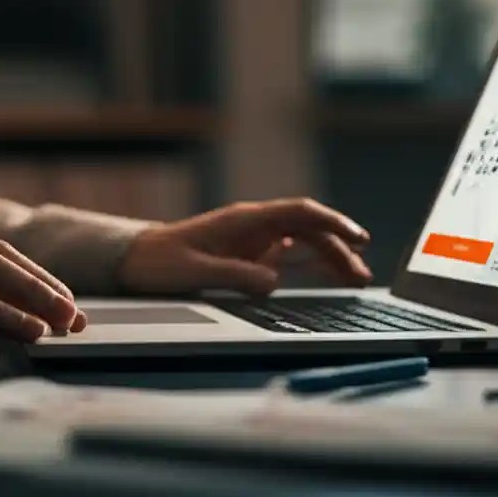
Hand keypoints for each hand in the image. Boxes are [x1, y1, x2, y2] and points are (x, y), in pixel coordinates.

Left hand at [119, 198, 372, 295]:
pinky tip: (330, 274)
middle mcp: (254, 226)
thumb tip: (274, 283)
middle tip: (362, 274)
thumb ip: (234, 275)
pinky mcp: (249, 255)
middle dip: (338, 248)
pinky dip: (311, 264)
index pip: (298, 213)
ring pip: (302, 242)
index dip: (331, 223)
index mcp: (244, 220)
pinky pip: (288, 256)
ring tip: (356, 277)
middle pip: (307, 230)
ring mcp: (253, 240)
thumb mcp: (193, 271)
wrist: (135, 258)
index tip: (356, 238)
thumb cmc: (159, 261)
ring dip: (329, 257)